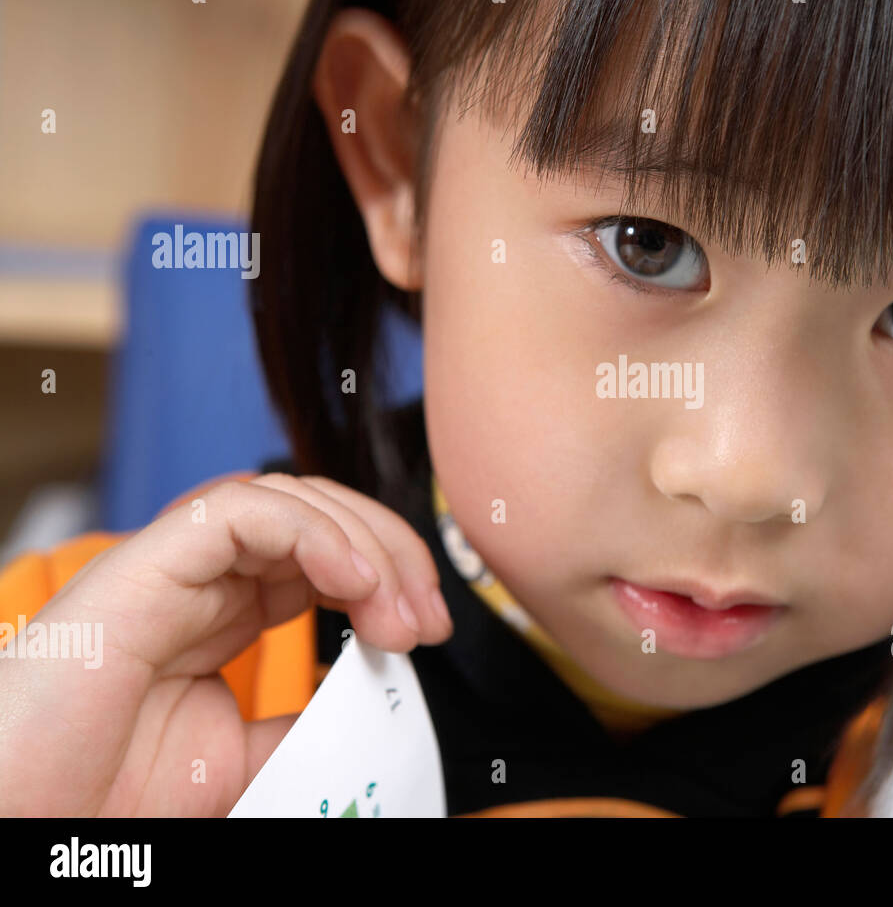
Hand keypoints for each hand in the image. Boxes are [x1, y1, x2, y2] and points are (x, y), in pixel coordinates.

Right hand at [0, 473, 449, 815]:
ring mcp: (175, 564)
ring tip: (396, 612)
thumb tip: (379, 693)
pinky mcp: (146, 562)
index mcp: (226, 611)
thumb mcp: (241, 757)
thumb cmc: (101, 787)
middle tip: (426, 619)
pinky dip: (313, 533)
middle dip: (392, 554)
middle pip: (322, 516)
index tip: (428, 630)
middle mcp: (206, 577)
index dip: (390, 575)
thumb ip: (305, 717)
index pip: (327, 554)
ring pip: (292, 498)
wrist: (21, 817)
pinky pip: (242, 509)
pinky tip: (352, 583)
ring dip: (364, 545)